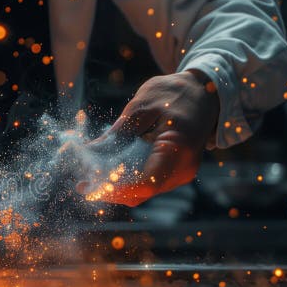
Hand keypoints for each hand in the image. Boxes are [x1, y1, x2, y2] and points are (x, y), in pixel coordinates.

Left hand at [77, 70, 218, 206]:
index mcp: (177, 149)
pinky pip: (147, 184)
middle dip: (108, 191)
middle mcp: (182, 168)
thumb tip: (86, 152)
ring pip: (142, 192)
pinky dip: (126, 182)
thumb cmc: (174, 93)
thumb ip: (116, 133)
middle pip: (141, 192)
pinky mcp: (174, 173)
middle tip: (80, 185)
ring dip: (115, 188)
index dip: (114, 189)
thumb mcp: (141, 106)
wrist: (206, 93)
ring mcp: (180, 174)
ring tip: (88, 179)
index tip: (89, 185)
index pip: (144, 183)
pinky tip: (106, 174)